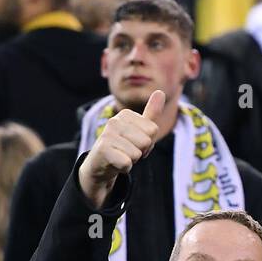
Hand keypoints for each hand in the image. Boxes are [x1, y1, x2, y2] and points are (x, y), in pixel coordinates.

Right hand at [77, 89, 164, 207]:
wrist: (100, 165)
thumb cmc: (123, 147)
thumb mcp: (139, 130)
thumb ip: (151, 113)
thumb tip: (161, 92)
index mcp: (125, 114)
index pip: (154, 131)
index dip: (148, 143)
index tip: (135, 143)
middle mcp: (114, 121)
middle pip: (146, 141)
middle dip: (141, 152)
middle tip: (127, 152)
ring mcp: (107, 134)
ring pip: (137, 154)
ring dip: (132, 161)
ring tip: (120, 156)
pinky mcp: (102, 150)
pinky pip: (127, 163)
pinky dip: (124, 168)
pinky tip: (115, 164)